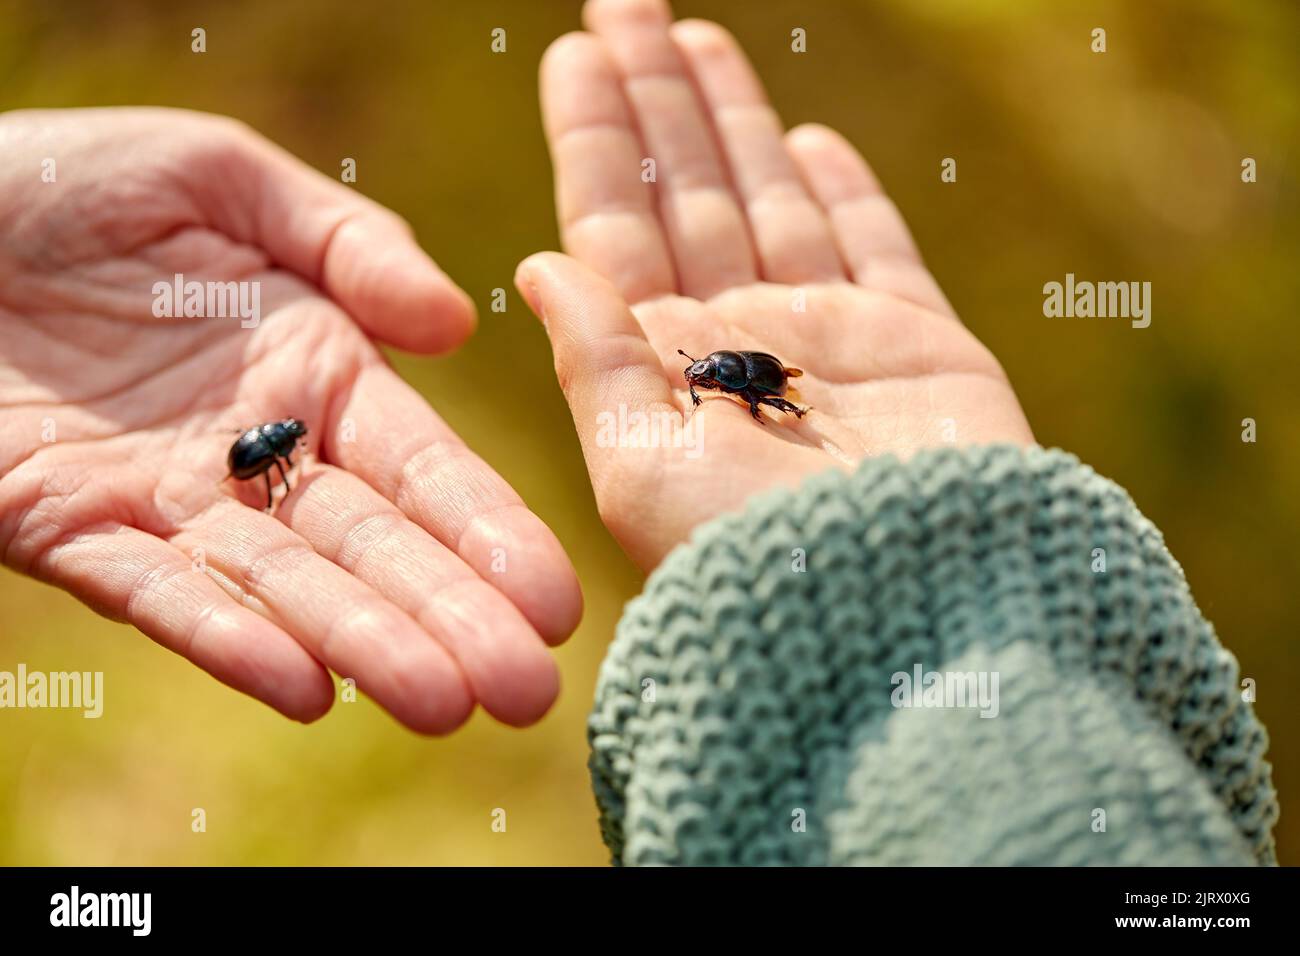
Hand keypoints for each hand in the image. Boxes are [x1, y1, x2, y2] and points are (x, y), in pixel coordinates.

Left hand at [0, 108, 580, 731]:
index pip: (422, 464)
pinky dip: (226, 638)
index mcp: (314, 365)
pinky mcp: (66, 527)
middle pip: (371, 544)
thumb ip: (347, 241)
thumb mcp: (220, 176)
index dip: (490, 530)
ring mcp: (167, 499)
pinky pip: (155, 592)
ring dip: (361, 644)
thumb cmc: (66, 179)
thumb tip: (454, 322)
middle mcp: (258, 450)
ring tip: (442, 704)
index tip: (557, 599)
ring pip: (282, 585)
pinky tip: (303, 687)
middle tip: (527, 693)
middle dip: (452, 617)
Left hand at [517, 0, 1033, 571]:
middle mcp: (741, 346)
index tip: (576, 54)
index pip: (615, 227)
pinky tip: (809, 140)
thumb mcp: (642, 466)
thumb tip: (539, 266)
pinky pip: (876, 248)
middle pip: (687, 196)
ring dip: (734, 124)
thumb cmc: (758, 557)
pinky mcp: (918, 347)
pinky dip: (846, 194)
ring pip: (770, 203)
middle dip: (658, 104)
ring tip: (701, 40)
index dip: (596, 140)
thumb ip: (595, 362)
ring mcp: (830, 341)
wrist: (904, 609)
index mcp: (664, 369)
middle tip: (629, 4)